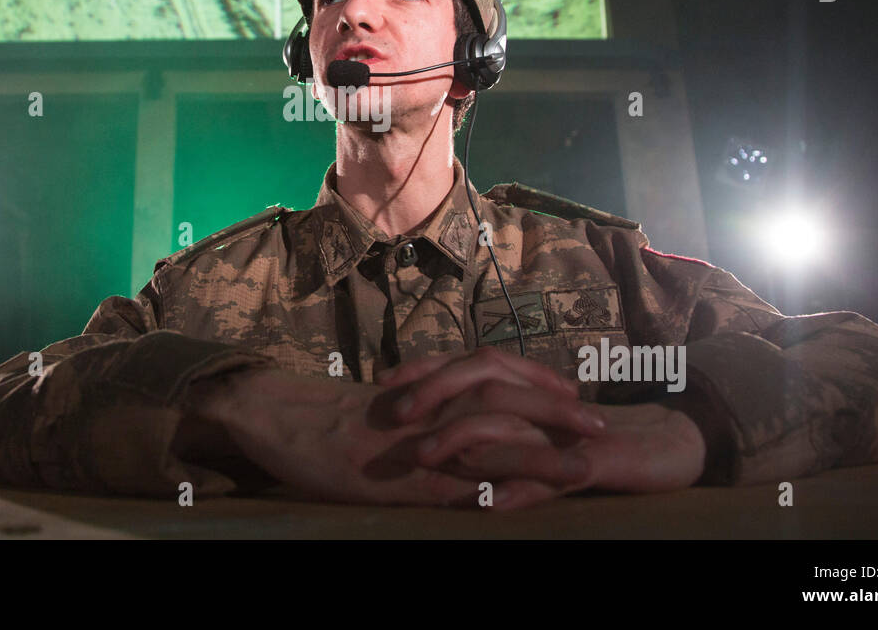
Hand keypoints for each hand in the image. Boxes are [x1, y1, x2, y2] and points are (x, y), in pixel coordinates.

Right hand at [192, 368, 584, 507]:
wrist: (277, 415)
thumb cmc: (325, 413)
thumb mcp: (382, 402)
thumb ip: (422, 402)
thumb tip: (456, 412)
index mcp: (425, 388)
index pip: (491, 376)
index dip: (536, 384)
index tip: (573, 395)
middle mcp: (427, 408)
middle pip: (502, 401)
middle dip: (555, 414)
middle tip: (600, 427)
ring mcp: (413, 441)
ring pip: (486, 441)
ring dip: (539, 454)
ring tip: (582, 468)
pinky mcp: (396, 478)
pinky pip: (449, 484)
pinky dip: (486, 492)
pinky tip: (517, 502)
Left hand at [377, 348, 706, 508]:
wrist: (666, 445)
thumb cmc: (590, 439)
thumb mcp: (533, 433)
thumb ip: (494, 429)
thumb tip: (437, 432)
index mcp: (524, 390)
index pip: (468, 366)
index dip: (425, 370)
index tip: (383, 381)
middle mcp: (540, 402)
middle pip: (482, 378)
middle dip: (433, 392)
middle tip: (395, 415)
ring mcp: (564, 431)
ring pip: (509, 425)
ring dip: (464, 442)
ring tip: (426, 459)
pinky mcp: (593, 462)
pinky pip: (553, 475)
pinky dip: (520, 490)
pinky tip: (490, 503)